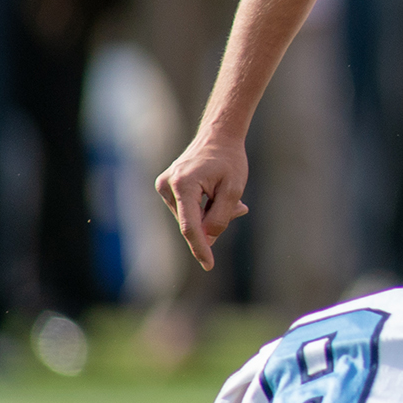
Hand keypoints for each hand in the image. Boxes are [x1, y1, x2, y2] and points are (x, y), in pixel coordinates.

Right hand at [155, 137, 250, 270]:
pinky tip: (217, 196)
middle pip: (192, 223)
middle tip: (239, 207)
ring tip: (226, 196)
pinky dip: (204, 210)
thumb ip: (220, 216)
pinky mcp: (166, 188)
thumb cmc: (229, 160)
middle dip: (215, 223)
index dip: (200, 248)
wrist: (218, 136)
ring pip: (190, 219)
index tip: (209, 265)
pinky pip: (187, 211)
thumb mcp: (233, 189)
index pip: (190, 226)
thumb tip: (207, 240)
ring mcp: (164, 187)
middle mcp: (167, 186)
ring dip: (211, 216)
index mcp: (183, 185)